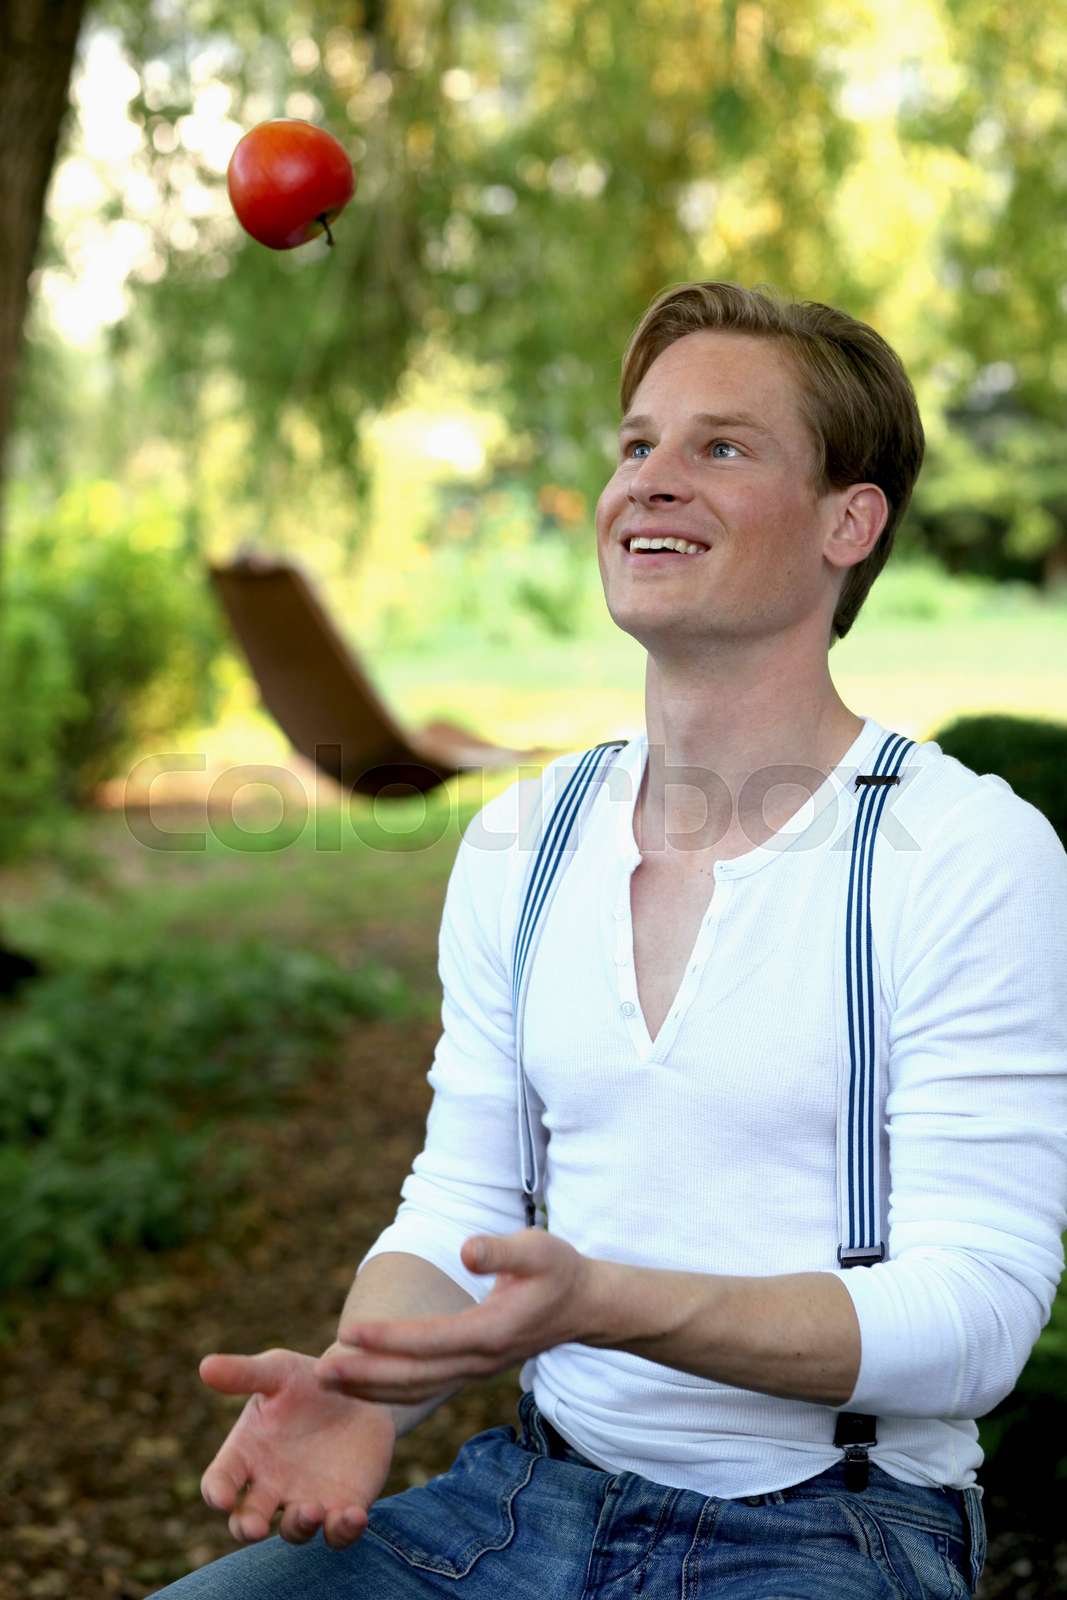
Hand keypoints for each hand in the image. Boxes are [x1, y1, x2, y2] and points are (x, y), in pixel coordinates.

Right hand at [198, 1347, 396, 1547]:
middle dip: (247, 1527)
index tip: (220, 1497)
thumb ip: (244, 1374)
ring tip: (311, 1509)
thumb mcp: (278, 1372)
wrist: (360, 1389)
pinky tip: (354, 1515)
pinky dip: (344, 1530)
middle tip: (255, 1527)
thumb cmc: (308, 1381)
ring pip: (293, 1530)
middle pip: (247, 1520)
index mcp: (247, 1454)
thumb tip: (205, 1365)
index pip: (219, 1481)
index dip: (216, 1492)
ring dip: (299, 1526)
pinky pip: (339, 1532)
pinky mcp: (343, 1506)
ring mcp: (306, 1500)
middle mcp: (271, 1485)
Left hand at [316, 1228, 595, 1404]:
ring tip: (329, 1379)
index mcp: (492, 1332)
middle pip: (415, 1378)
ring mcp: (476, 1371)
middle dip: (366, 1375)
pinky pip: (425, 1387)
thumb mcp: (539, 1249)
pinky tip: (361, 1382)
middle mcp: (481, 1360)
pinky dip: (389, 1389)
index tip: (348, 1332)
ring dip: (371, 1387)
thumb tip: (465, 1250)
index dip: (387, 1339)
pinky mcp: (471, 1369)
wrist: (585, 1305)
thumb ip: (502, 1251)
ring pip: (417, 1389)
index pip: (429, 1341)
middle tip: (320, 1372)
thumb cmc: (559, 1270)